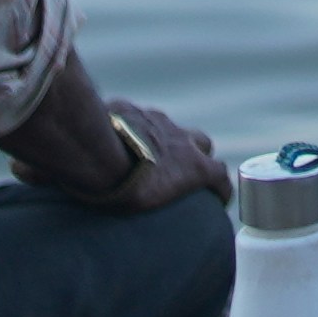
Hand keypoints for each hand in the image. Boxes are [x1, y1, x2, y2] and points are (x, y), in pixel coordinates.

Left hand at [88, 99, 227, 212]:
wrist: (97, 153)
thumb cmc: (123, 189)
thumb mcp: (145, 206)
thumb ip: (156, 197)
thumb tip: (148, 203)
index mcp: (193, 166)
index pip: (219, 175)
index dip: (220, 187)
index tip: (218, 198)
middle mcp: (182, 139)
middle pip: (201, 143)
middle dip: (196, 154)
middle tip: (181, 169)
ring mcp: (158, 121)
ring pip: (169, 128)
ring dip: (163, 140)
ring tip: (144, 153)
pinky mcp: (133, 110)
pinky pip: (138, 119)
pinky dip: (134, 130)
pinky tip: (117, 139)